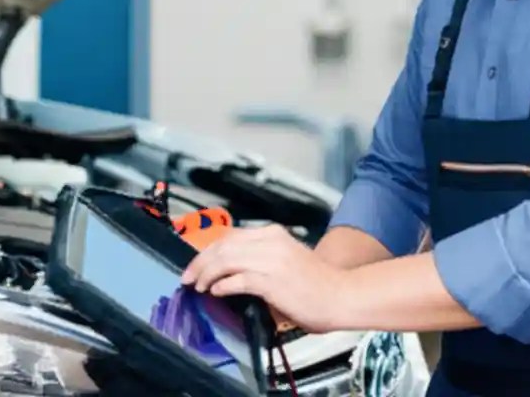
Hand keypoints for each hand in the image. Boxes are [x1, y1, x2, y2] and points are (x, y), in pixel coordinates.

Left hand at [180, 224, 350, 333]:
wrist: (341, 295)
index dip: (208, 250)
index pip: (230, 237)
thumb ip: (260, 261)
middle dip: (200, 262)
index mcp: (273, 234)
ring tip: (198, 285)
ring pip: (225, 260)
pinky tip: (215, 292)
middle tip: (188, 276)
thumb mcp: (286, 261)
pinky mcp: (271, 281)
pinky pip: (237, 279)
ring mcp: (270, 260)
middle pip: (222, 246)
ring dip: (206, 273)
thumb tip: (229, 273)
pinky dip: (222, 285)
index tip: (196, 264)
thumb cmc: (317, 284)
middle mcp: (270, 242)